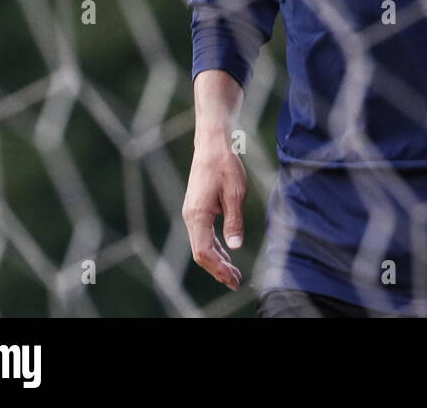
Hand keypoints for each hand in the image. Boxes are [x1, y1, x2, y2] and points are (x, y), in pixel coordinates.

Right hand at [182, 130, 246, 289]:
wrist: (212, 144)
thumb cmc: (225, 165)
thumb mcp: (236, 193)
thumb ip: (234, 221)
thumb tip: (234, 247)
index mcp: (197, 215)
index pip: (204, 251)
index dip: (218, 268)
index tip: (233, 278)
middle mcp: (190, 216)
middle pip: (201, 252)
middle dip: (217, 269)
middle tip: (235, 282)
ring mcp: (191, 213)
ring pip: (201, 245)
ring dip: (216, 260)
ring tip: (232, 273)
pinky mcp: (197, 209)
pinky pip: (203, 235)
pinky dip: (214, 247)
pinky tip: (226, 254)